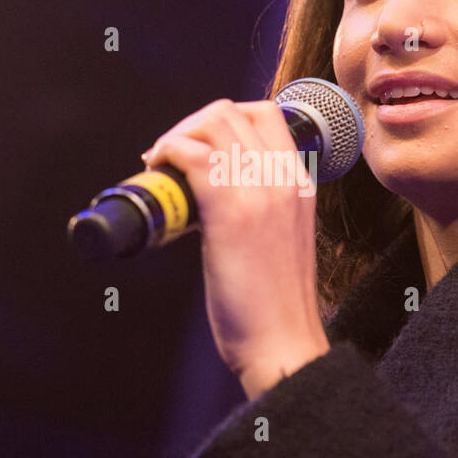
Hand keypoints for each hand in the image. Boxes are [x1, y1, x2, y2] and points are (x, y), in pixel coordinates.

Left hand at [142, 99, 330, 399]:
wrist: (282, 344)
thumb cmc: (275, 306)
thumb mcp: (282, 240)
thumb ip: (262, 211)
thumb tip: (211, 200)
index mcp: (300, 184)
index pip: (266, 115)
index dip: (222, 120)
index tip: (197, 146)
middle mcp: (283, 178)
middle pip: (233, 112)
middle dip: (191, 125)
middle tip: (169, 157)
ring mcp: (259, 191)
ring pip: (212, 124)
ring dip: (176, 136)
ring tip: (160, 166)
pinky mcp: (230, 211)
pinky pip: (192, 154)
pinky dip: (167, 152)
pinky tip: (157, 171)